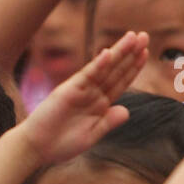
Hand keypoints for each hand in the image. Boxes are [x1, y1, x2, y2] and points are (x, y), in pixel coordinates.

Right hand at [22, 31, 146, 162]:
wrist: (37, 148)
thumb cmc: (62, 144)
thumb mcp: (92, 135)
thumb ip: (108, 122)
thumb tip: (126, 111)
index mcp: (100, 105)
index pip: (120, 82)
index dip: (133, 68)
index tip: (145, 53)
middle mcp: (92, 94)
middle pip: (115, 70)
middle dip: (130, 53)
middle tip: (144, 35)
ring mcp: (81, 90)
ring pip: (104, 69)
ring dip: (119, 52)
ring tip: (133, 37)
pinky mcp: (69, 90)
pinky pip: (87, 76)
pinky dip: (98, 65)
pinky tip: (109, 53)